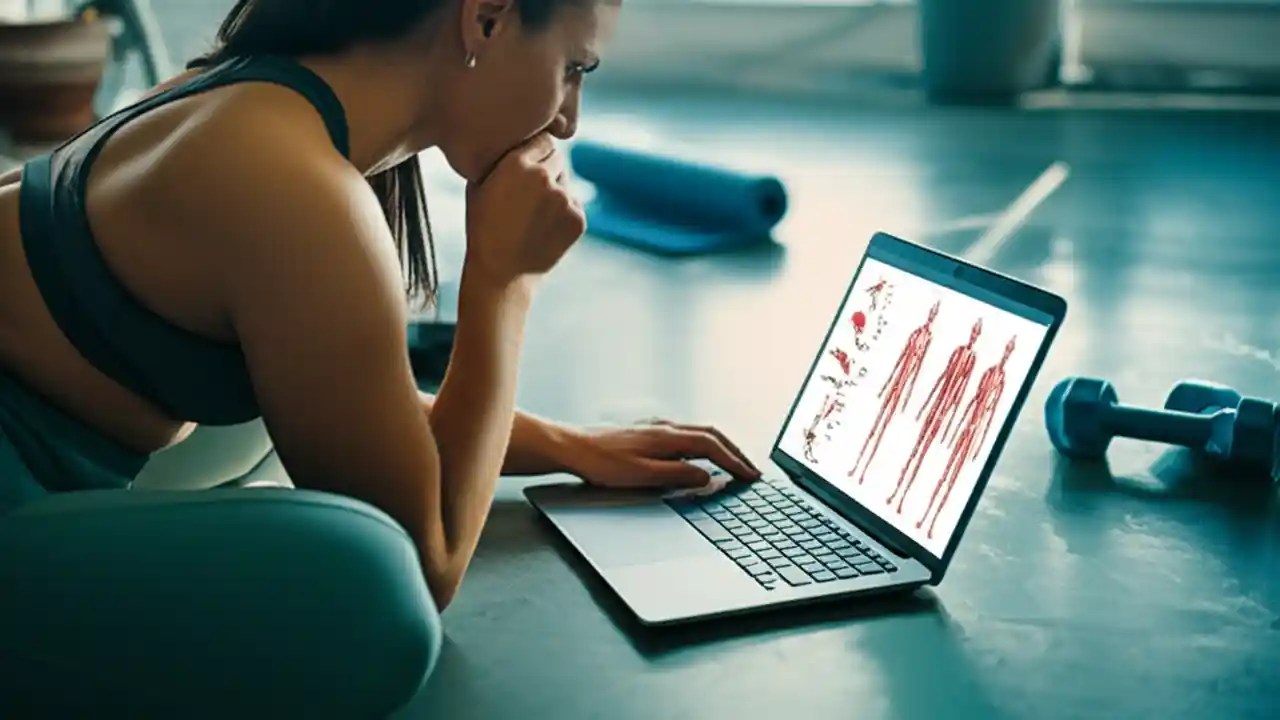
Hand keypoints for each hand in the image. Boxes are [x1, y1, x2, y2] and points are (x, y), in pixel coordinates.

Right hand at [464, 133, 585, 287]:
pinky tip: (543, 229)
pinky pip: (574, 204)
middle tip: (529, 195)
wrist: (501, 271)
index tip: (526, 168)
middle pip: (557, 158)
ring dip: (555, 192)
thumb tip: (512, 134)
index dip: (534, 153)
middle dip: (547, 170)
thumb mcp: (479, 184)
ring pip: (566, 182)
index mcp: (517, 163)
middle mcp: (543, 176)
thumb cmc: (483, 226)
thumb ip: (499, 156)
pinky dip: (564, 213)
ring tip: (533, 216)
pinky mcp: (578, 218)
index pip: (542, 140)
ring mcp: (564, 198)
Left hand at [566, 419, 763, 489]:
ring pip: (699, 432)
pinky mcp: (645, 431)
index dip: (735, 462)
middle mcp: (664, 426)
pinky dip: (702, 444)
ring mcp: (654, 427)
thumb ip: (677, 476)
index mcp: (668, 436)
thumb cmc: (600, 463)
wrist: (569, 447)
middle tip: (751, 469)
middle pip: (711, 435)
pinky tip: (697, 455)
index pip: (713, 447)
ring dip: (720, 447)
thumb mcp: (642, 476)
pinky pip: (684, 434)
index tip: (751, 476)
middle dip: (735, 452)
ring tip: (732, 462)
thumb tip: (707, 478)